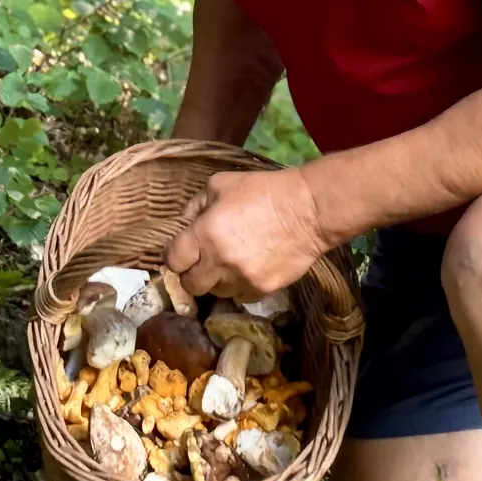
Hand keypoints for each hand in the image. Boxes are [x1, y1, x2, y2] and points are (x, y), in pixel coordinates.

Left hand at [165, 168, 329, 301]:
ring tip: (230, 264)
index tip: (182, 253)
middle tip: (202, 263)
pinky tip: (249, 269)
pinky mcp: (262, 290)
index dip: (174, 257)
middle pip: (191, 285)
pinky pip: (241, 296)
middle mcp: (218, 262)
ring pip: (216, 292)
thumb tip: (184, 223)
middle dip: (192, 274)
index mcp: (204, 234)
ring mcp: (241, 279)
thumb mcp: (222, 184)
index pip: (173, 260)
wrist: (308, 210)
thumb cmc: (263, 191)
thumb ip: (196, 205)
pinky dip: (240, 286)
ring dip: (218, 280)